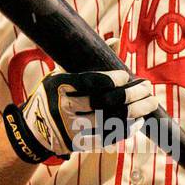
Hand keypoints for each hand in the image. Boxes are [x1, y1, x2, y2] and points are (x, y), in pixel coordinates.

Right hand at [3, 68, 158, 163]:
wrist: (35, 130)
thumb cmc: (54, 95)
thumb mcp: (63, 74)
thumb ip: (89, 60)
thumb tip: (116, 41)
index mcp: (59, 86)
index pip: (91, 82)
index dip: (112, 80)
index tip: (127, 75)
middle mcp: (64, 108)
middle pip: (105, 102)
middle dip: (131, 95)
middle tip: (147, 87)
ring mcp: (72, 129)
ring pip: (111, 120)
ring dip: (135, 112)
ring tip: (150, 102)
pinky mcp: (80, 144)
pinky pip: (108, 137)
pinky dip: (127, 129)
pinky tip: (139, 120)